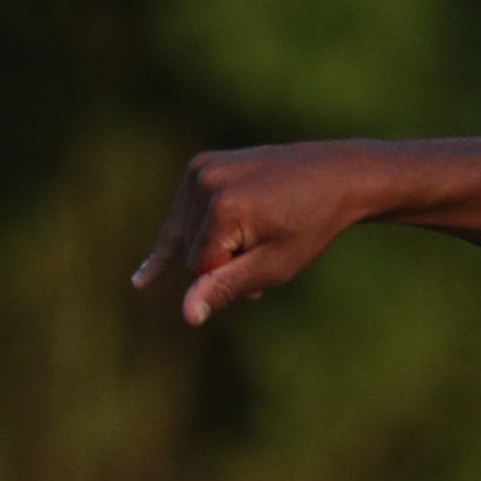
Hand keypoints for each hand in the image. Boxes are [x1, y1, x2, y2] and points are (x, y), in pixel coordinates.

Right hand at [133, 144, 387, 325]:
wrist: (338, 175)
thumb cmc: (313, 224)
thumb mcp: (276, 264)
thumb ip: (227, 287)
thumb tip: (188, 316)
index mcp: (223, 206)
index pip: (203, 267)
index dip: (235, 274)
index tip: (270, 261)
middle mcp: (205, 181)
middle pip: (193, 250)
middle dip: (226, 260)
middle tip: (270, 245)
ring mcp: (202, 168)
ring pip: (188, 235)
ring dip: (217, 245)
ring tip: (258, 231)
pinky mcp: (203, 165)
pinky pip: (186, 213)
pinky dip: (182, 234)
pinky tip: (142, 282)